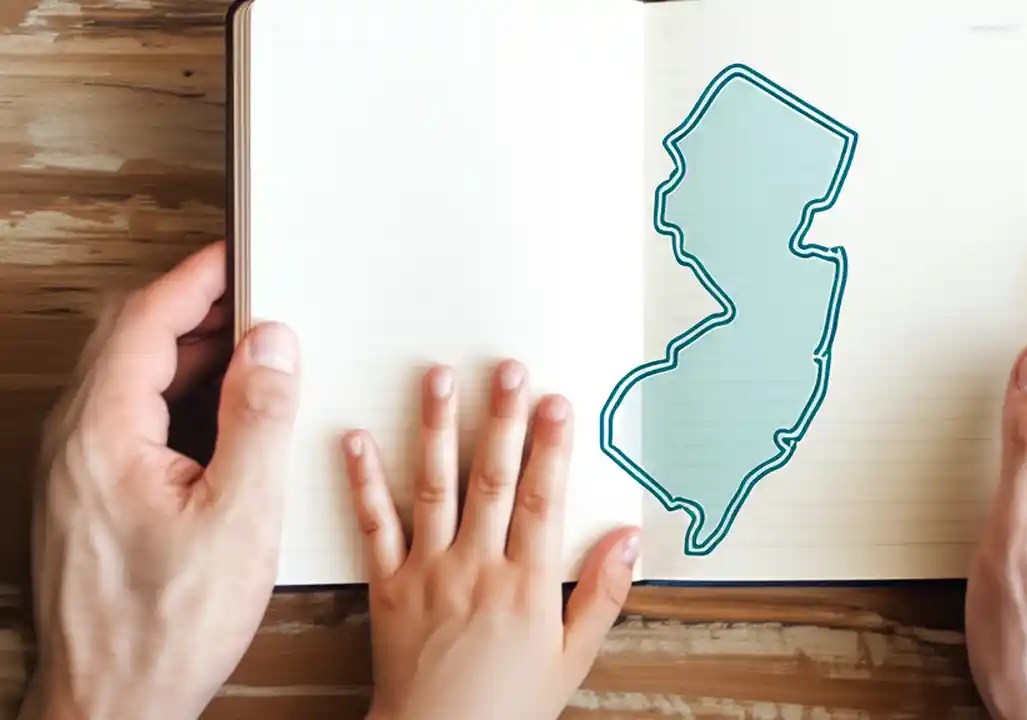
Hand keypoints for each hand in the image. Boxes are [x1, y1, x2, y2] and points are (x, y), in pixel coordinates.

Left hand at [21, 243, 300, 719]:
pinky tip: (221, 421)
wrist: (112, 701)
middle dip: (194, 310)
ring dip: (188, 357)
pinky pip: (127, 418)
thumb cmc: (167, 626)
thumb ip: (258, 418)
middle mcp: (75, 441)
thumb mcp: (240, 516)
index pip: (145, 321)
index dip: (196, 279)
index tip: (237, 257)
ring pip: (127, 380)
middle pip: (128, 341)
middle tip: (255, 301)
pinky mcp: (86, 494)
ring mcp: (75, 469)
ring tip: (252, 360)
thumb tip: (272, 344)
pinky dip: (175, 398)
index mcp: (104, 434)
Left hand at [342, 361, 640, 719]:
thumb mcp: (572, 657)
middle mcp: (477, 568)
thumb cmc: (509, 705)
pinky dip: (364, 482)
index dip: (552, 447)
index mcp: (526, 584)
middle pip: (493, 481)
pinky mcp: (388, 586)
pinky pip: (375, 527)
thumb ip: (602, 594)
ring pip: (434, 489)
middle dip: (502, 420)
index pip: (543, 500)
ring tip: (439, 379)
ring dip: (438, 430)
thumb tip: (629, 538)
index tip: (556, 401)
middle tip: (506, 369)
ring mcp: (429, 572)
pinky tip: (358, 439)